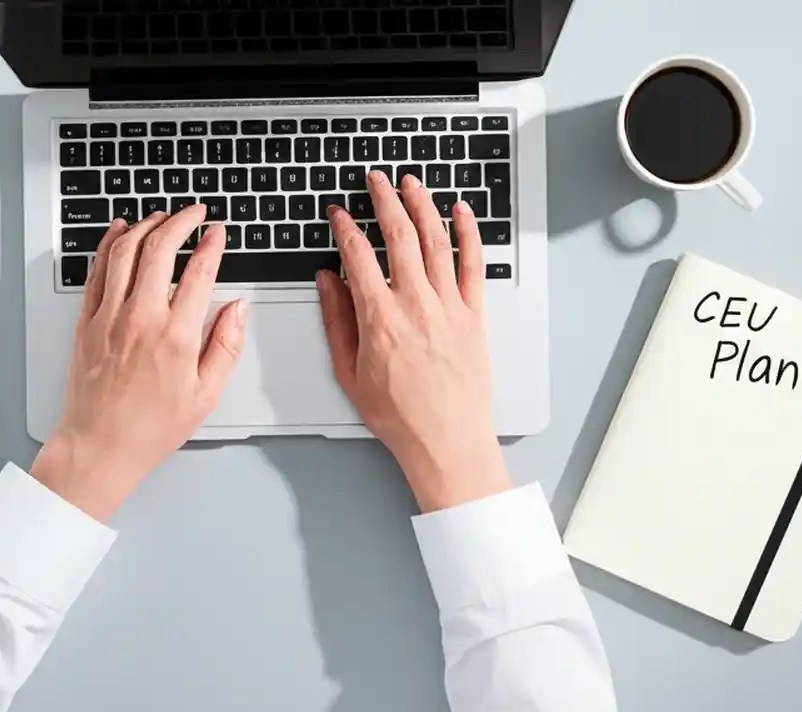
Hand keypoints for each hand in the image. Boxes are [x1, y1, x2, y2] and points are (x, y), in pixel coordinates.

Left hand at [31, 206, 246, 520]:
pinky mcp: (86, 322)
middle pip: (160, 249)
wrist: (100, 446)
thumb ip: (226, 347)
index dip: (211, 244)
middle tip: (193, 212)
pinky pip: (97, 271)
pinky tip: (119, 231)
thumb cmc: (150, 428)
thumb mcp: (205, 395)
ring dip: (146, 225)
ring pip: (125, 251)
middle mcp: (140, 319)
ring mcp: (108, 317)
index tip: (217, 232)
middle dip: (180, 221)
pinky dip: (109, 244)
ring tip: (161, 216)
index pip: (199, 272)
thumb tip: (238, 310)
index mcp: (175, 337)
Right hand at [317, 171, 510, 512]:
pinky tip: (460, 212)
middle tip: (375, 180)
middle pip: (399, 235)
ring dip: (422, 205)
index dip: (345, 228)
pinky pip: (473, 263)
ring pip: (435, 240)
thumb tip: (327, 281)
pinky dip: (468, 232)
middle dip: (384, 200)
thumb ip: (337, 320)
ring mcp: (449, 306)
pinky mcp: (474, 314)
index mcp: (380, 318)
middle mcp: (416, 303)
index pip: (358, 255)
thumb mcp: (349, 371)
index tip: (338, 215)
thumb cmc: (399, 416)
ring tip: (411, 183)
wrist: (446, 441)